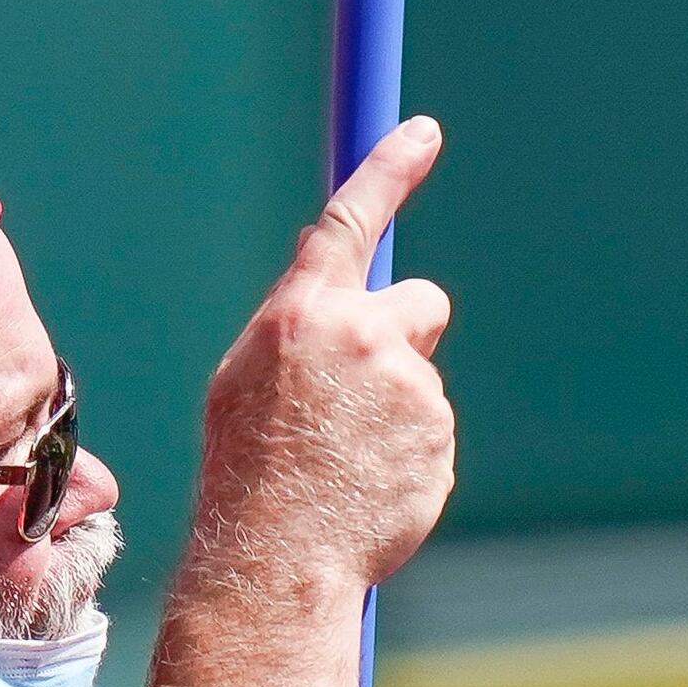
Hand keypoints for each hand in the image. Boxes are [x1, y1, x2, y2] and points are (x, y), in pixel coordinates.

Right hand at [194, 119, 457, 599]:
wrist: (276, 554)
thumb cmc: (252, 467)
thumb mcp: (249, 376)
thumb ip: (299, 321)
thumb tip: (329, 270)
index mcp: (300, 314)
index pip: (348, 220)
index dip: (389, 170)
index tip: (425, 132)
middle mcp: (359, 334)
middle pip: (419, 301)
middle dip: (405, 335)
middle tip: (363, 395)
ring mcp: (406, 384)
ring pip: (422, 378)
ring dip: (400, 408)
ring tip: (348, 459)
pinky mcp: (438, 432)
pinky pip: (433, 430)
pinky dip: (412, 454)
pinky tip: (370, 485)